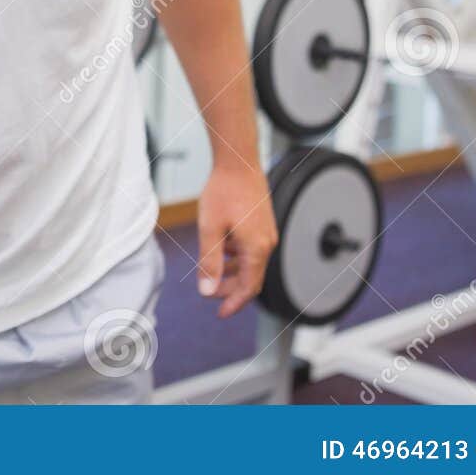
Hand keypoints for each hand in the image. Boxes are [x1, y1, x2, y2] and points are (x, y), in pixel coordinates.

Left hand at [196, 164, 277, 318]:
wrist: (238, 161)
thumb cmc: (224, 191)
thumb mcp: (210, 230)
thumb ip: (209, 263)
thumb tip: (207, 290)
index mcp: (256, 249)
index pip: (248, 289)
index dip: (233, 303)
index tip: (220, 313)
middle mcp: (267, 243)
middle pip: (251, 279)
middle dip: (230, 289)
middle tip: (210, 292)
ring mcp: (267, 233)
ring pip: (251, 264)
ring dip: (233, 272)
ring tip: (212, 272)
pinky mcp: (264, 224)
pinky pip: (253, 249)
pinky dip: (237, 257)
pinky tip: (222, 250)